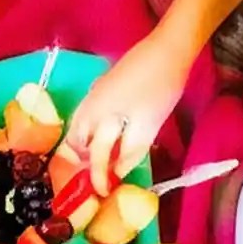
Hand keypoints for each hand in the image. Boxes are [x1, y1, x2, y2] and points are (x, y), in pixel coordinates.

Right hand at [65, 33, 193, 171]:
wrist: (167, 50)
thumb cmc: (160, 89)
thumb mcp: (149, 127)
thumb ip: (130, 152)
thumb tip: (117, 172)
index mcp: (98, 117)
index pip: (94, 156)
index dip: (98, 177)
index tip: (102, 193)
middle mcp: (88, 106)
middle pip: (75, 141)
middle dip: (82, 160)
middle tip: (94, 176)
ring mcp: (93, 94)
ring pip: (79, 128)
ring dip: (86, 146)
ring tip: (100, 158)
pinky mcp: (101, 88)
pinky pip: (87, 116)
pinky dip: (92, 131)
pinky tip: (108, 135)